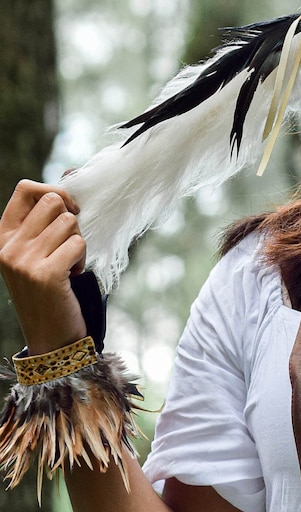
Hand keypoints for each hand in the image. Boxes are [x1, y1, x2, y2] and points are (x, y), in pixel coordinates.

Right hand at [0, 181, 88, 353]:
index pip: (25, 188)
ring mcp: (24, 261)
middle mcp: (8, 247)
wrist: (50, 338)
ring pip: (70, 222)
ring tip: (68, 264)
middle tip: (68, 244)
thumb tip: (71, 173)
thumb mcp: (37, 250)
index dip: (53, 191)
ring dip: (78, 242)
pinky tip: (72, 276)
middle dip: (71, 219)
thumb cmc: (49, 288)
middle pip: (53, 201)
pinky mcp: (45, 275)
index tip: (66, 210)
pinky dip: (82, 259)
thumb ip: (45, 218)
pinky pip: (79, 243)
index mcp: (4, 237)